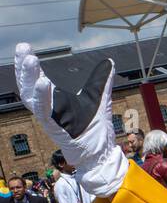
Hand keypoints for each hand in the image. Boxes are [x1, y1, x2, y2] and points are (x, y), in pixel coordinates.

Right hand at [14, 43, 128, 197]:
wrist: (102, 155)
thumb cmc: (96, 130)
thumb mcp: (100, 99)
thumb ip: (102, 80)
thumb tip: (109, 62)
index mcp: (55, 102)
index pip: (35, 80)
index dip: (28, 65)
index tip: (24, 48)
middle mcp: (49, 110)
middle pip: (28, 87)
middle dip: (23, 68)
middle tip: (22, 48)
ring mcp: (50, 120)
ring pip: (31, 99)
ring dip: (29, 79)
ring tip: (29, 60)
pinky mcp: (56, 130)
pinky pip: (44, 114)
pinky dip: (42, 98)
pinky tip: (43, 82)